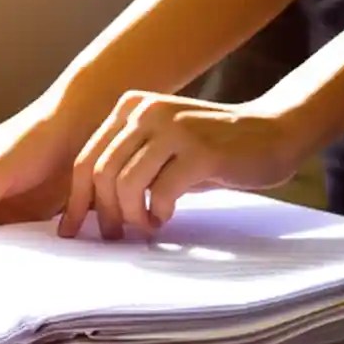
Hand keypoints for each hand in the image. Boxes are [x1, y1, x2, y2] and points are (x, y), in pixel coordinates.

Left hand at [59, 91, 306, 238]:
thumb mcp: (161, 147)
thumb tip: (88, 207)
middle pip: (101, 173)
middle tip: (114, 236)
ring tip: (145, 226)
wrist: (274, 132)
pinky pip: (160, 192)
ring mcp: (174, 128)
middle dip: (102, 213)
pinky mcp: (200, 151)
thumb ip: (127, 164)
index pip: (87, 159)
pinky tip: (166, 218)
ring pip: (125, 184)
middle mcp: (146, 111)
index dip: (75, 200)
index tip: (70, 230)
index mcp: (130, 107)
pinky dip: (158, 213)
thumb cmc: (211, 149)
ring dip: (130, 216)